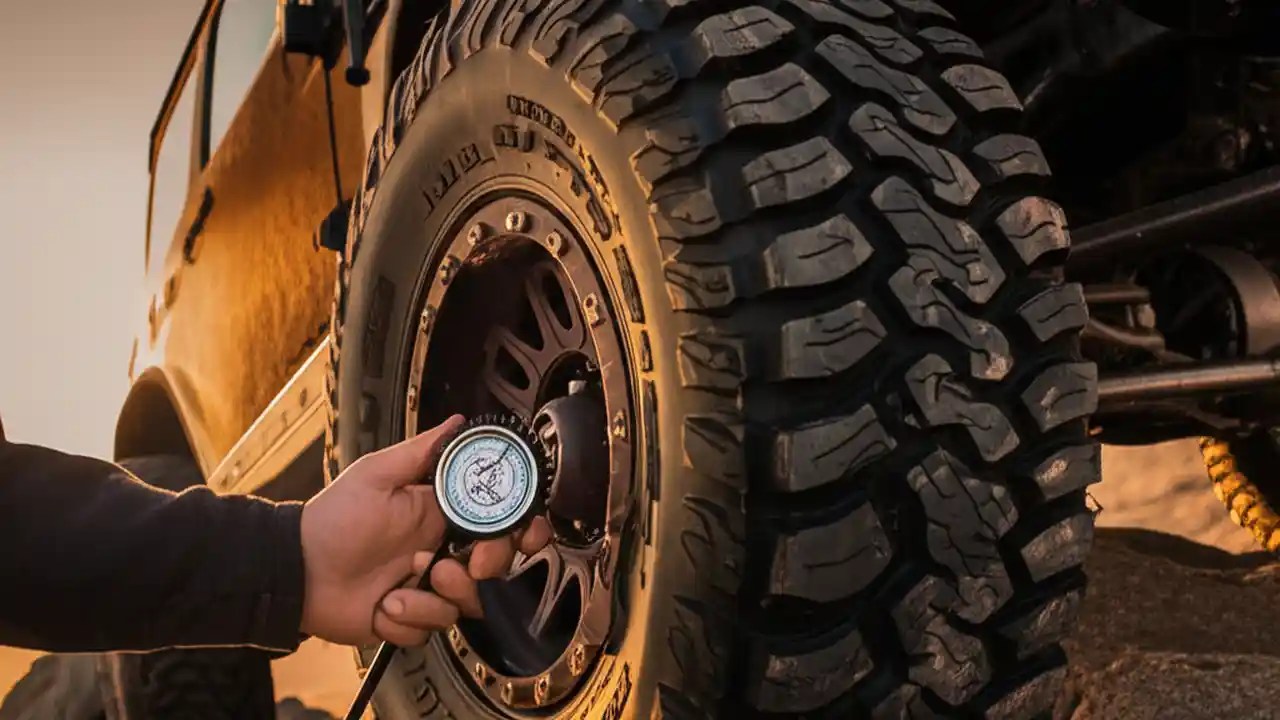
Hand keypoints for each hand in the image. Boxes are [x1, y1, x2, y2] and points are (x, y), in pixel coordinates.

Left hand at [298, 415, 552, 646]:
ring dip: (434, 598)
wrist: (298, 572)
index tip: (525, 535)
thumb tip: (459, 422)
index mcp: (442, 515)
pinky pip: (433, 628)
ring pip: (467, 603)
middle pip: (496, 566)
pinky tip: (383, 604)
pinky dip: (408, 619)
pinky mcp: (413, 617)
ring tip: (399, 586)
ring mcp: (429, 587)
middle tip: (457, 567)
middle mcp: (442, 551)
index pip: (499, 520)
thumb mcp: (377, 476)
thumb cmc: (333, 520)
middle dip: (484, 569)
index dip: (522, 527)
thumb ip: (423, 451)